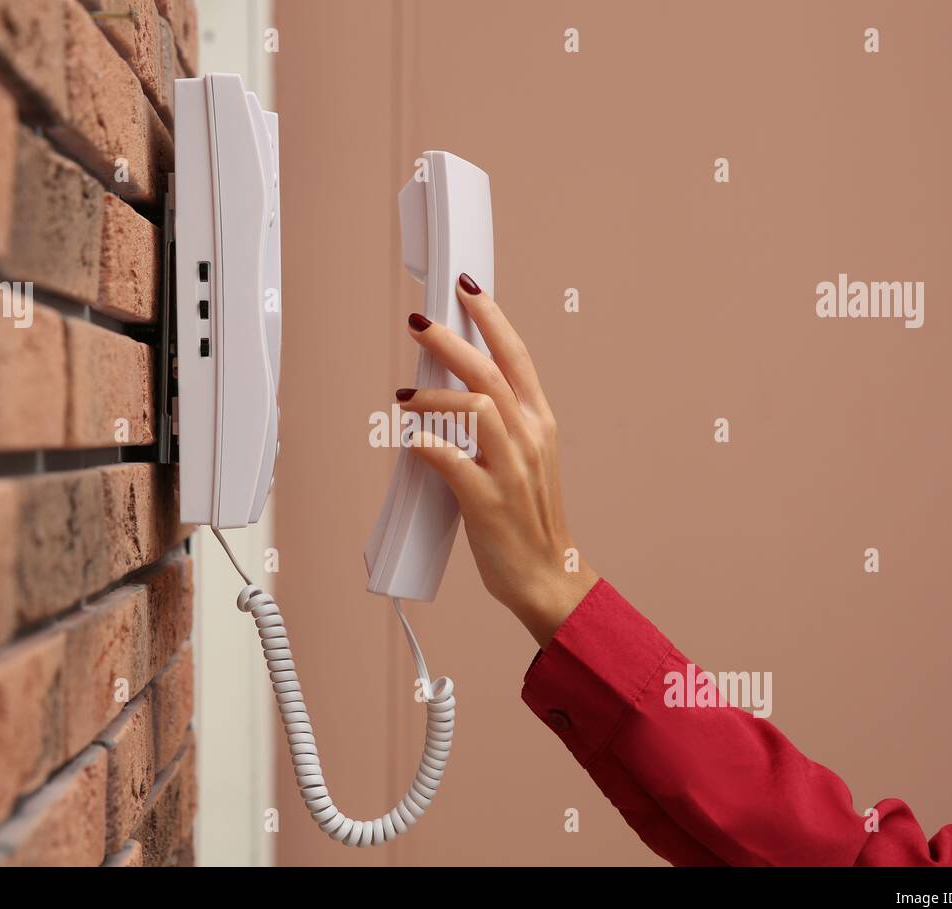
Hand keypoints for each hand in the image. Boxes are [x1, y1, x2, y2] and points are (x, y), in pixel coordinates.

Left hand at [399, 274, 598, 647]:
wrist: (547, 576)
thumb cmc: (529, 520)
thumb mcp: (524, 458)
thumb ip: (497, 424)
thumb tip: (451, 391)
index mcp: (540, 423)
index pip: (517, 356)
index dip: (491, 318)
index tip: (467, 290)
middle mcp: (529, 438)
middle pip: (489, 371)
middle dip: (450, 339)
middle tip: (418, 323)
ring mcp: (511, 469)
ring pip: (473, 407)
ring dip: (432, 394)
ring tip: (403, 396)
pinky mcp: (487, 500)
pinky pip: (450, 459)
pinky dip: (424, 442)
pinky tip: (408, 439)